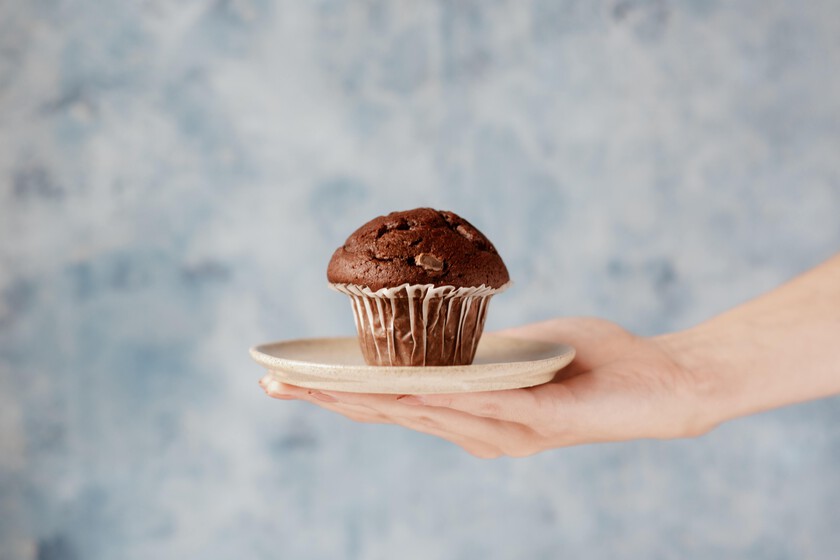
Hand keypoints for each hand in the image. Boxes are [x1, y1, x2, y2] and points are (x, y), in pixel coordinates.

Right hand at [260, 317, 716, 457]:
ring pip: (421, 413)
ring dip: (364, 398)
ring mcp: (504, 429)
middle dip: (330, 398)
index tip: (288, 377)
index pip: (395, 403)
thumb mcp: (521, 350)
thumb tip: (441, 330)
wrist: (660, 382)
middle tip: (274, 383)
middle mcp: (479, 431)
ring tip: (313, 385)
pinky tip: (393, 384)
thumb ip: (481, 351)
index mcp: (472, 413)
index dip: (340, 393)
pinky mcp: (535, 417)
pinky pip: (474, 403)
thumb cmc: (592, 360)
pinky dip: (431, 394)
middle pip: (392, 414)